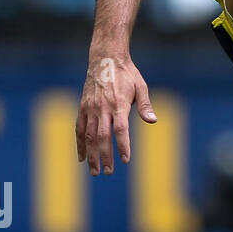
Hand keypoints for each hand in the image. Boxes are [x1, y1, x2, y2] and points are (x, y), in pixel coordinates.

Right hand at [76, 53, 155, 174]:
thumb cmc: (127, 74)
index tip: (125, 160)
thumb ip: (145, 105)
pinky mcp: (82, 107)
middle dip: (105, 156)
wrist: (106, 59)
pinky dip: (79, 144)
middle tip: (109, 172)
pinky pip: (79, 128)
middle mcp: (102, 107)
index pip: (120, 130)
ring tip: (94, 171)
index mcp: (119, 104)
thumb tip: (153, 121)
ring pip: (88, 135)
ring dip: (91, 154)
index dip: (122, 145)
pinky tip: (82, 157)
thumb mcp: (141, 86)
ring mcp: (90, 108)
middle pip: (102, 136)